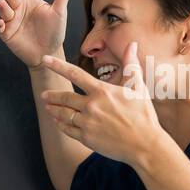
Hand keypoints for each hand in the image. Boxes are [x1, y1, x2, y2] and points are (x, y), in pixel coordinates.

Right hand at [0, 0, 77, 68]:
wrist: (47, 53)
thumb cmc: (54, 32)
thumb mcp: (60, 13)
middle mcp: (20, 7)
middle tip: (14, 0)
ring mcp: (12, 19)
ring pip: (2, 7)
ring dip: (3, 7)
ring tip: (9, 12)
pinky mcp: (6, 32)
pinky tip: (3, 24)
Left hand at [39, 41, 164, 165]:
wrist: (145, 145)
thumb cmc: (143, 115)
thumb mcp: (138, 87)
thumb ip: (130, 65)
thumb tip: (132, 44)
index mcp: (102, 92)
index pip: (75, 74)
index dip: (58, 66)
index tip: (45, 60)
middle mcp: (91, 106)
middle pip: (65, 97)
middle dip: (52, 96)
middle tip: (44, 95)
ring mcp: (87, 123)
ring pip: (63, 114)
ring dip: (54, 109)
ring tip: (48, 107)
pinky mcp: (86, 138)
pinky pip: (68, 129)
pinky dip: (61, 124)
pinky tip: (58, 122)